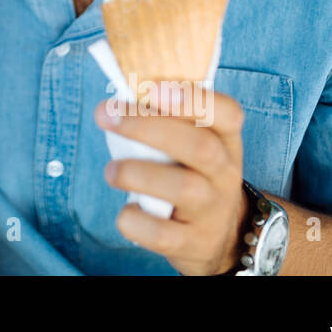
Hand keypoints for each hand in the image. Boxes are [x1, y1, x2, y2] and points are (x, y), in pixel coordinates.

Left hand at [95, 85, 248, 275]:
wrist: (223, 235)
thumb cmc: (195, 173)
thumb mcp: (196, 142)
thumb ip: (169, 117)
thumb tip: (120, 88)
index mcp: (225, 140)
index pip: (227, 113)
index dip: (192, 99)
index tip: (153, 88)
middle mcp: (225, 173)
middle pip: (199, 147)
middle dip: (147, 127)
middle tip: (105, 115)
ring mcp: (212, 210)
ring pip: (183, 188)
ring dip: (137, 173)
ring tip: (111, 171)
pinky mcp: (193, 243)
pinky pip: (164, 235)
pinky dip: (137, 221)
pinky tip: (125, 212)